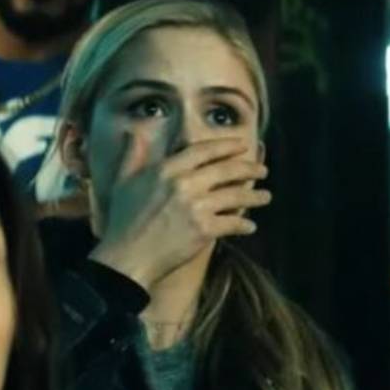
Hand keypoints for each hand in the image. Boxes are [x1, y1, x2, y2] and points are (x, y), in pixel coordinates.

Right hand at [88, 132, 270, 287]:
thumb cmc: (122, 221)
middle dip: (248, 169)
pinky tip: (251, 226)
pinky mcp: (204, 231)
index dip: (226, 146)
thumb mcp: (122, 182)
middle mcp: (185, 184)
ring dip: (254, 196)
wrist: (127, 258)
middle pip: (225, 170)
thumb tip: (135, 132)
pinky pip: (232, 224)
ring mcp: (197, 208)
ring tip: (266, 196)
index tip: (241, 145)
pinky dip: (243, 225)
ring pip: (235, 197)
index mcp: (167, 170)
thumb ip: (132, 155)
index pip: (203, 151)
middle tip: (262, 170)